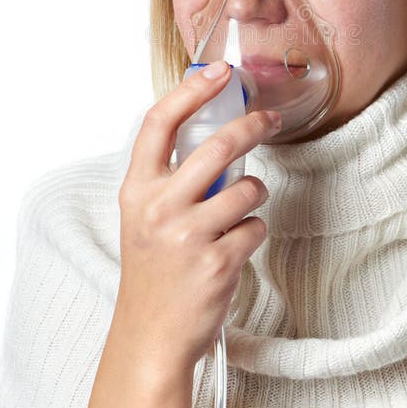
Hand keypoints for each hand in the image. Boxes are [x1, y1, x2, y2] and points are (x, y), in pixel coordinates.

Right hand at [114, 60, 280, 381]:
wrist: (151, 336)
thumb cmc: (154, 271)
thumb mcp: (145, 217)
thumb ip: (171, 178)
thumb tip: (217, 133)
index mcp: (137, 189)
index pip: (158, 123)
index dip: (191, 90)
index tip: (219, 71)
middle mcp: (159, 207)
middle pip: (218, 145)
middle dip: (252, 126)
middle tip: (269, 120)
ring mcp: (189, 235)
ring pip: (248, 188)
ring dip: (255, 194)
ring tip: (239, 212)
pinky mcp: (219, 261)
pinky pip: (258, 226)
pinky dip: (254, 232)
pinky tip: (235, 247)